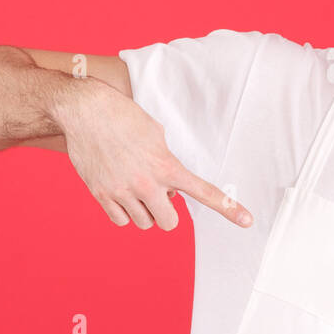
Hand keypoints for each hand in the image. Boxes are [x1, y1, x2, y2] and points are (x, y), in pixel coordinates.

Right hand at [54, 77, 253, 230]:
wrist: (85, 110)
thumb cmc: (123, 116)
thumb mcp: (156, 134)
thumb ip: (167, 161)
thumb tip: (169, 185)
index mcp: (166, 165)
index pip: (203, 192)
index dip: (228, 208)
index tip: (248, 221)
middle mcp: (147, 183)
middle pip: (169, 223)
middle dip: (166, 212)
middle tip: (158, 194)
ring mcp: (122, 191)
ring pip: (144, 223)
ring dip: (144, 211)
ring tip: (135, 186)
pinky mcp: (101, 194)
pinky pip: (121, 221)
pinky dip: (124, 212)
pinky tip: (120, 192)